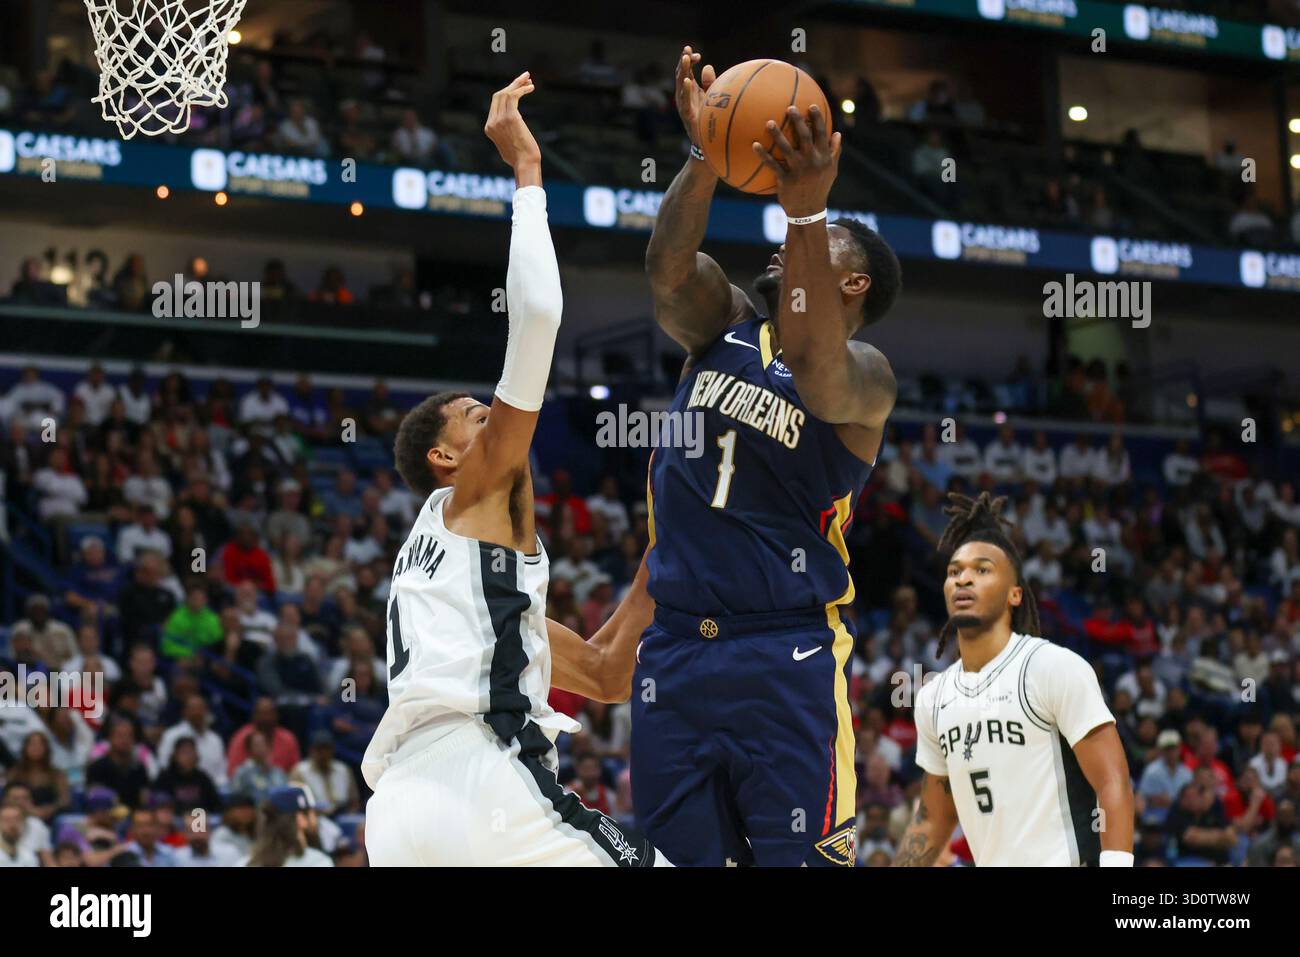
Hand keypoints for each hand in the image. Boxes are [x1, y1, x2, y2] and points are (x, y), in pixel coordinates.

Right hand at [484, 72, 541, 176]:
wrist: (525, 164)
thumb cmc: (521, 159)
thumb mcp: (508, 145)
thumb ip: (505, 134)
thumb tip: (513, 129)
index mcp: (489, 128)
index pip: (495, 103)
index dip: (507, 92)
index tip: (518, 87)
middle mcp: (492, 122)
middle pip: (498, 95)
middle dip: (512, 84)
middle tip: (525, 78)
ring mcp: (499, 120)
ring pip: (506, 93)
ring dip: (518, 84)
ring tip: (529, 79)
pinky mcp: (510, 118)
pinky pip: (514, 96)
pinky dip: (522, 89)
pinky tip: (531, 88)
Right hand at [674, 45, 714, 146]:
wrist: (709, 142)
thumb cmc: (709, 118)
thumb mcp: (710, 96)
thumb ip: (709, 81)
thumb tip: (707, 66)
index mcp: (690, 89)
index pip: (686, 70)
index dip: (688, 60)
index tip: (696, 54)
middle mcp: (684, 95)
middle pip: (681, 74)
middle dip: (683, 61)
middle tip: (686, 50)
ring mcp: (684, 104)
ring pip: (680, 85)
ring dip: (682, 71)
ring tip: (685, 59)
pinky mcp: (687, 114)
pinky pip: (684, 101)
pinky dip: (685, 90)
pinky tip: (687, 80)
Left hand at [751, 104, 840, 218]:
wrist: (809, 211)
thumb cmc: (820, 188)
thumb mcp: (832, 171)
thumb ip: (834, 151)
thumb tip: (838, 133)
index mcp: (824, 158)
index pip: (821, 134)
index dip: (817, 119)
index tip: (810, 106)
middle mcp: (812, 162)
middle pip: (804, 137)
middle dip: (798, 121)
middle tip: (789, 107)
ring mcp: (799, 171)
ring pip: (787, 149)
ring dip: (777, 134)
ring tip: (769, 122)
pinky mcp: (786, 180)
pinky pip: (772, 164)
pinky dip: (763, 155)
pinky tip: (754, 145)